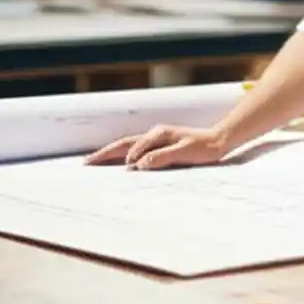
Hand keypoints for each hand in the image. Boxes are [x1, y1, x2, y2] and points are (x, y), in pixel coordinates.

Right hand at [83, 125, 228, 169]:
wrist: (218, 141)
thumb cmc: (203, 148)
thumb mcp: (184, 153)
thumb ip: (161, 158)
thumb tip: (139, 164)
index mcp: (158, 135)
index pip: (133, 147)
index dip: (122, 159)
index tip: (111, 169)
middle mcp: (154, 134)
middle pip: (123, 143)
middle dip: (104, 153)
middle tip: (86, 162)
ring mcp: (156, 139)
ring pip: (127, 145)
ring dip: (110, 153)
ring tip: (94, 160)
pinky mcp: (160, 144)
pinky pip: (136, 149)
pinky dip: (122, 154)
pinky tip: (118, 161)